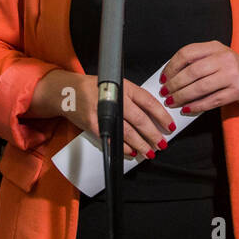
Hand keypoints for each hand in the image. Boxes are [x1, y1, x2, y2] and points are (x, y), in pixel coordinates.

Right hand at [53, 72, 173, 159]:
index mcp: (125, 87)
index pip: (148, 102)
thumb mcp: (117, 86)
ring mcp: (104, 112)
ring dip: (141, 144)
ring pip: (128, 132)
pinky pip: (112, 138)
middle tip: (162, 143)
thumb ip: (133, 98)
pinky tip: (132, 152)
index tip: (169, 125)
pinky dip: (123, 147)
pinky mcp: (94, 124)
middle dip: (153, 134)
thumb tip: (153, 116)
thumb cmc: (95, 89)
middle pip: (140, 120)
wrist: (68, 91)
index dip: (161, 115)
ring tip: (150, 152)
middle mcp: (116, 99)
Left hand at [160, 41, 238, 113]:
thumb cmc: (231, 70)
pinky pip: (212, 100)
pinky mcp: (238, 91)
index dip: (172, 66)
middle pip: (192, 71)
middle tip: (165, 93)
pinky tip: (187, 108)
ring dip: (182, 96)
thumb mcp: (216, 57)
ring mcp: (233, 74)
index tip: (164, 78)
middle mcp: (224, 58)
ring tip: (172, 102)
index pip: (187, 53)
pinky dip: (196, 106)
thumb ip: (197, 61)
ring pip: (200, 87)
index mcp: (215, 47)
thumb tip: (169, 76)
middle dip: (174, 84)